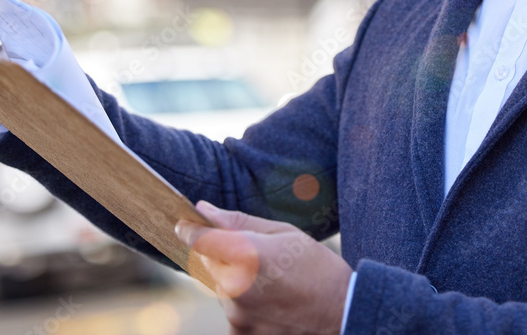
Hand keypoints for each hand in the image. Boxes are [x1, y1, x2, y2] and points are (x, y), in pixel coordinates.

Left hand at [176, 201, 352, 334]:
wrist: (343, 314)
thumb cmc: (317, 267)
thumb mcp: (284, 234)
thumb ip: (240, 222)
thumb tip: (204, 210)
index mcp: (246, 255)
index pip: (198, 240)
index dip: (188, 230)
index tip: (183, 225)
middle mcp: (235, 287)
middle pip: (210, 263)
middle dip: (224, 256)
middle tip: (259, 258)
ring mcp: (236, 316)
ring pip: (221, 289)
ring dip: (236, 281)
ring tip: (273, 283)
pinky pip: (232, 311)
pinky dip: (245, 304)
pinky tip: (272, 301)